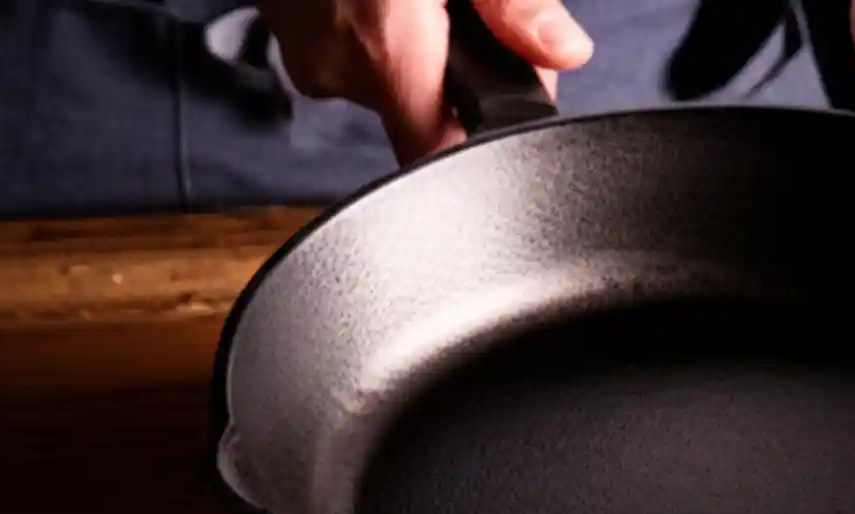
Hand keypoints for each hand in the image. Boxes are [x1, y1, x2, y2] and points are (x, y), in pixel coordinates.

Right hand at [257, 0, 592, 163]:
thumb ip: (515, 2)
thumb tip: (563, 52)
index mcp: (384, 48)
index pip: (440, 157)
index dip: (483, 142)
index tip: (507, 109)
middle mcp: (336, 66)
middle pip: (426, 108)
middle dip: (463, 64)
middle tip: (470, 4)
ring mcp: (306, 50)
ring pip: (391, 73)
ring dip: (419, 40)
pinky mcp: (291, 29)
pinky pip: (353, 45)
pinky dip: (379, 21)